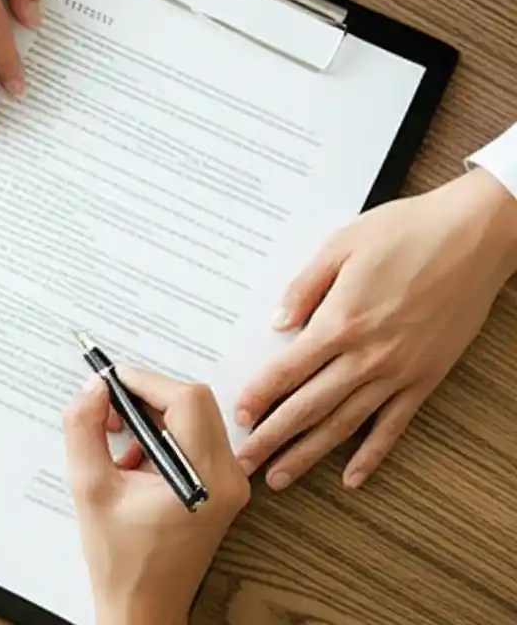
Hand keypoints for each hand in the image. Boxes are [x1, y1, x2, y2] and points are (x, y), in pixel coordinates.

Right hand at [64, 368, 249, 624]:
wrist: (143, 606)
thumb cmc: (121, 560)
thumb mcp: (90, 488)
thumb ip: (85, 429)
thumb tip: (93, 389)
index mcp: (206, 478)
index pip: (187, 400)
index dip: (144, 381)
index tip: (110, 380)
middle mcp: (229, 477)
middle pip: (194, 404)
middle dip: (146, 397)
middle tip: (108, 410)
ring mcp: (229, 483)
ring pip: (193, 418)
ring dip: (151, 419)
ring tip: (117, 445)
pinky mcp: (221, 487)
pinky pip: (193, 439)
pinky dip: (160, 437)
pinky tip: (132, 465)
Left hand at [237, 168, 516, 490]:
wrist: (475, 236)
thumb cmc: (406, 233)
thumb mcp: (341, 245)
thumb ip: (304, 288)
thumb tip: (277, 324)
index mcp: (341, 323)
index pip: (287, 371)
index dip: (258, 397)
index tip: (237, 417)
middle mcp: (368, 356)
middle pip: (308, 408)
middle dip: (271, 439)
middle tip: (241, 465)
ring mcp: (399, 372)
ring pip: (344, 424)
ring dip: (309, 454)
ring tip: (280, 477)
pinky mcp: (426, 379)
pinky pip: (393, 426)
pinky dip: (372, 455)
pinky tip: (352, 478)